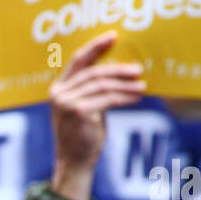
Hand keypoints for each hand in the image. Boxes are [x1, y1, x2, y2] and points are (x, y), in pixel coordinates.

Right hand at [48, 31, 145, 199]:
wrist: (74, 163)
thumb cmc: (82, 136)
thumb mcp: (85, 108)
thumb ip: (93, 90)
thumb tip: (118, 71)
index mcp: (58, 88)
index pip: (78, 61)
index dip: (96, 46)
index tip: (114, 37)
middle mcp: (59, 93)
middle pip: (93, 72)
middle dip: (118, 69)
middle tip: (138, 69)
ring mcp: (66, 102)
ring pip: (102, 85)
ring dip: (125, 84)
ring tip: (142, 85)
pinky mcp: (78, 112)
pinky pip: (107, 99)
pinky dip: (124, 96)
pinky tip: (137, 97)